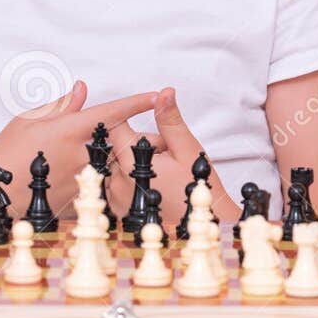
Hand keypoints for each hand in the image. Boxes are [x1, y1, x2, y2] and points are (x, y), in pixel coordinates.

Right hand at [0, 81, 158, 214]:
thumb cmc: (6, 152)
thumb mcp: (29, 121)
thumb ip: (61, 106)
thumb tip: (83, 89)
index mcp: (70, 129)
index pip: (112, 112)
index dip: (136, 102)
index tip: (156, 95)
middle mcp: (82, 153)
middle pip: (122, 142)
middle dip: (140, 139)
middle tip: (157, 138)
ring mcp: (82, 178)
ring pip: (115, 165)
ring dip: (127, 162)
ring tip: (135, 162)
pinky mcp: (79, 197)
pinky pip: (99, 185)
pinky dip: (106, 181)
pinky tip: (106, 184)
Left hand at [110, 87, 240, 226]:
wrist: (202, 224)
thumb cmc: (196, 188)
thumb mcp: (187, 149)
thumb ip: (170, 120)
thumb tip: (164, 93)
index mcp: (132, 164)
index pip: (114, 128)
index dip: (133, 124)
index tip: (152, 133)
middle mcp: (117, 183)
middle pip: (115, 147)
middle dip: (137, 145)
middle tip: (164, 158)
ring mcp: (115, 200)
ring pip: (115, 165)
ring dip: (133, 163)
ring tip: (161, 175)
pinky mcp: (118, 211)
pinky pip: (115, 185)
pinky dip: (130, 180)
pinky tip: (152, 188)